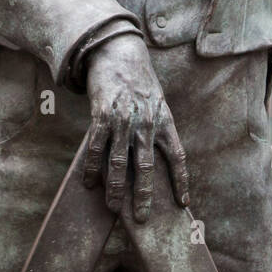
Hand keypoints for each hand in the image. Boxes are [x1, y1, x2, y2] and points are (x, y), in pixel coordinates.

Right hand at [83, 33, 188, 222]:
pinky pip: (97, 147)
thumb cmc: (139, 82)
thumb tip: (155, 159)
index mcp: (164, 121)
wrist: (119, 53)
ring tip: (113, 207)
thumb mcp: (157, 103)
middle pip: (148, 166)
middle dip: (145, 195)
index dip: (181, 181)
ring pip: (120, 162)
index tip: (183, 203)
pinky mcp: (103, 115)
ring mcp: (124, 119)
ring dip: (116, 187)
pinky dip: (92, 167)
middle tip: (142, 218)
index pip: (178, 157)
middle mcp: (146, 123)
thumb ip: (157, 128)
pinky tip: (89, 182)